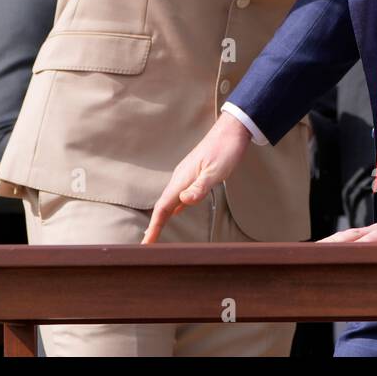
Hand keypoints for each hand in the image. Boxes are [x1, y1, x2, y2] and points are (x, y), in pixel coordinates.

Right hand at [142, 112, 250, 243]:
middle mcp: (180, 178)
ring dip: (161, 217)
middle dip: (154, 226)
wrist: (231, 130)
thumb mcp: (216, 171)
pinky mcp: (193, 175)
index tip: (146, 244)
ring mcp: (185, 176)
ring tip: (155, 232)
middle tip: (146, 245)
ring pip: (169, 200)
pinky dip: (173, 207)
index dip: (154, 227)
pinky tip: (174, 212)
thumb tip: (182, 201)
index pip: (163, 207)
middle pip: (163, 206)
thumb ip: (199, 187)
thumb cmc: (225, 150)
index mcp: (182, 179)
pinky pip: (178, 195)